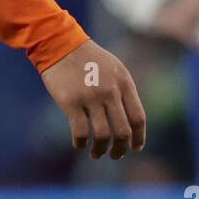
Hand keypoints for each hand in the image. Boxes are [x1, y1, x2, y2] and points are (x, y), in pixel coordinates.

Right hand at [41, 39, 145, 158]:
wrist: (60, 44)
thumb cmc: (88, 59)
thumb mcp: (114, 69)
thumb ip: (123, 92)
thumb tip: (129, 122)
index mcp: (124, 83)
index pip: (138, 118)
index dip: (138, 138)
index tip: (135, 148)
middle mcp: (110, 91)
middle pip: (122, 132)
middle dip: (120, 149)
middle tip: (115, 155)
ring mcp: (90, 97)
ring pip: (102, 136)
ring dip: (100, 150)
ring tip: (96, 154)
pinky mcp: (71, 102)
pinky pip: (80, 132)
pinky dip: (81, 143)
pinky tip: (79, 144)